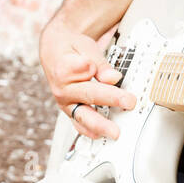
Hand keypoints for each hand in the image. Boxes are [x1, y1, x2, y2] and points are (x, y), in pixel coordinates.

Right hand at [39, 22, 134, 139]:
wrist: (54, 53)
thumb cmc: (71, 50)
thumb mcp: (85, 47)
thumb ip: (100, 63)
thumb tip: (112, 77)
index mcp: (64, 67)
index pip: (84, 69)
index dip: (98, 70)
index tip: (112, 73)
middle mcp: (62, 88)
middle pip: (88, 94)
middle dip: (110, 99)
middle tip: (128, 102)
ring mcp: (65, 102)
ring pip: (82, 114)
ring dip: (100, 124)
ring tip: (114, 131)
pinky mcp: (69, 110)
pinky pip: (78, 124)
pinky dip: (89, 131)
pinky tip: (100, 135)